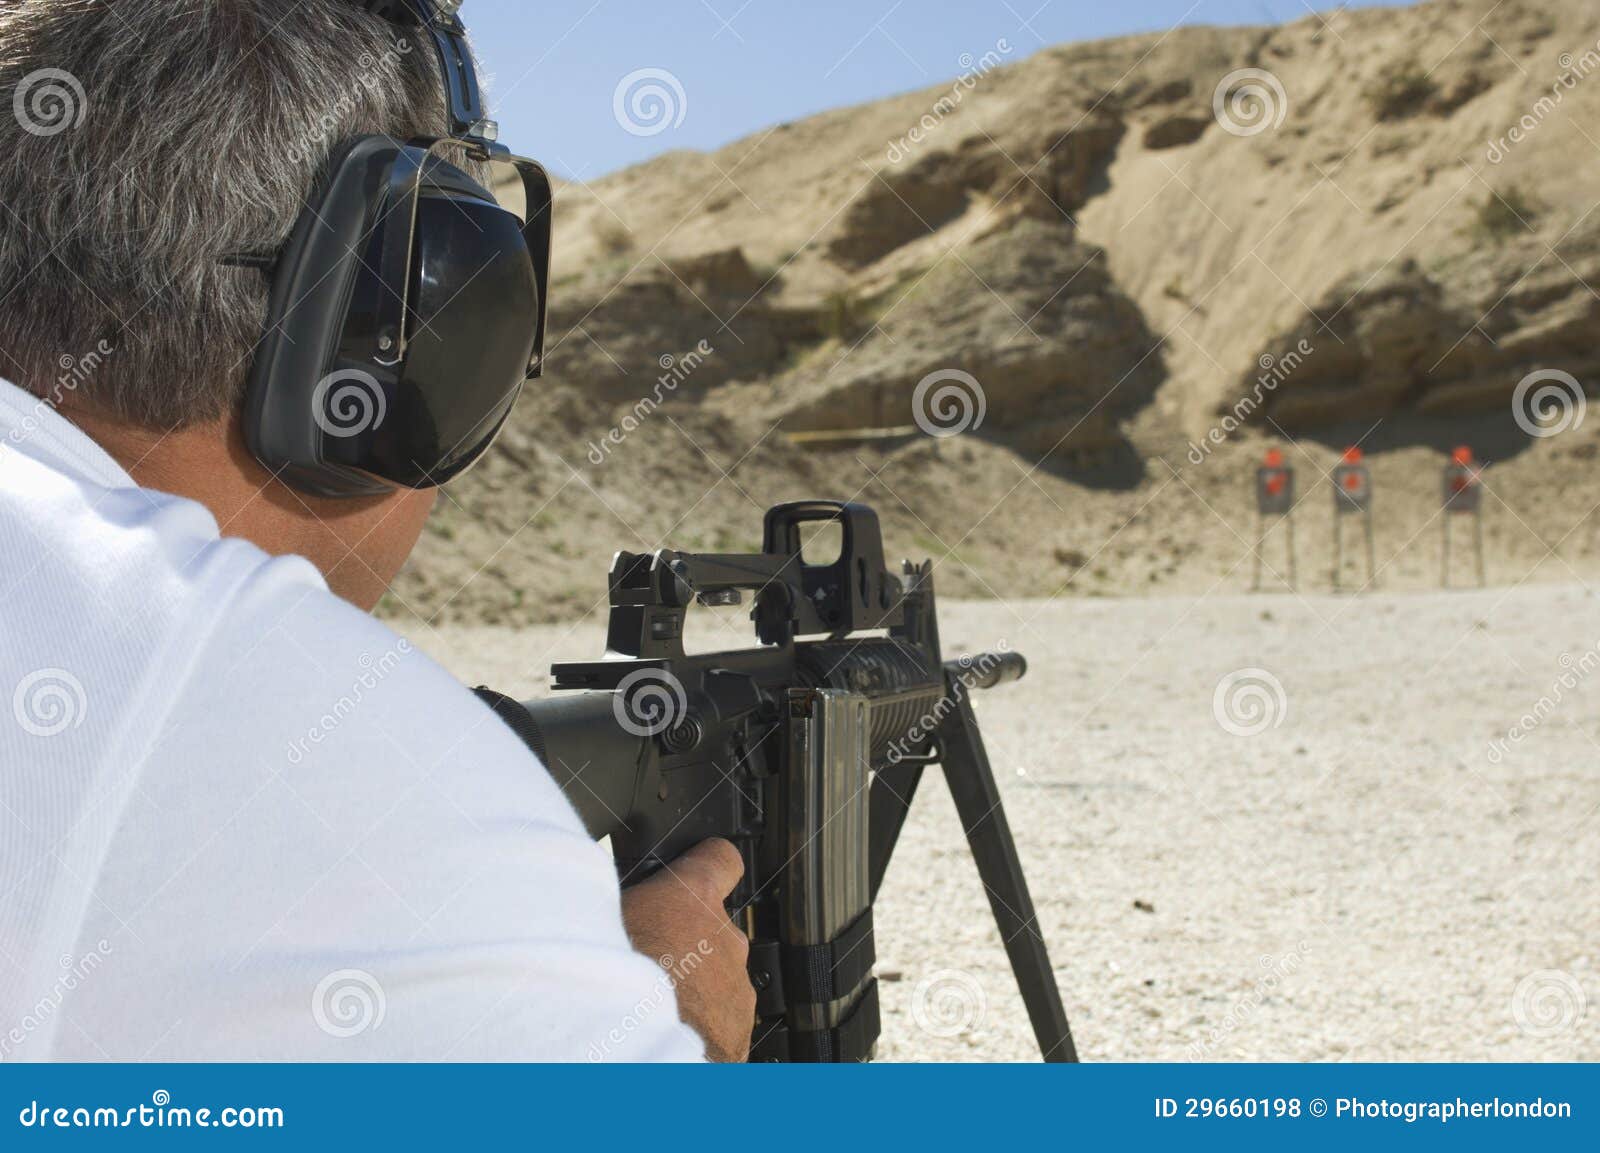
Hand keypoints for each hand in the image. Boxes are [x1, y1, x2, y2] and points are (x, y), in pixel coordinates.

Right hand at [619, 838, 755, 1061]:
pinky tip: (667, 1033)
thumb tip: (599, 898)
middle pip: (711, 930)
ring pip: (717, 979)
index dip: (708, 866)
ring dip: (692, 989)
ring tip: (650, 1007)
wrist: (634, 1057)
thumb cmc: (611, 986)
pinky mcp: (740, 1030)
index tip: (700, 871)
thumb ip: (621, 905)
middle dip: (685, 946)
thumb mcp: (598, 919)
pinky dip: (699, 1027)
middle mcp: (724, 938)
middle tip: (647, 964)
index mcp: (692, 897)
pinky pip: (720, 1021)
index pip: (721, 858)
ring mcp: (737, 987)